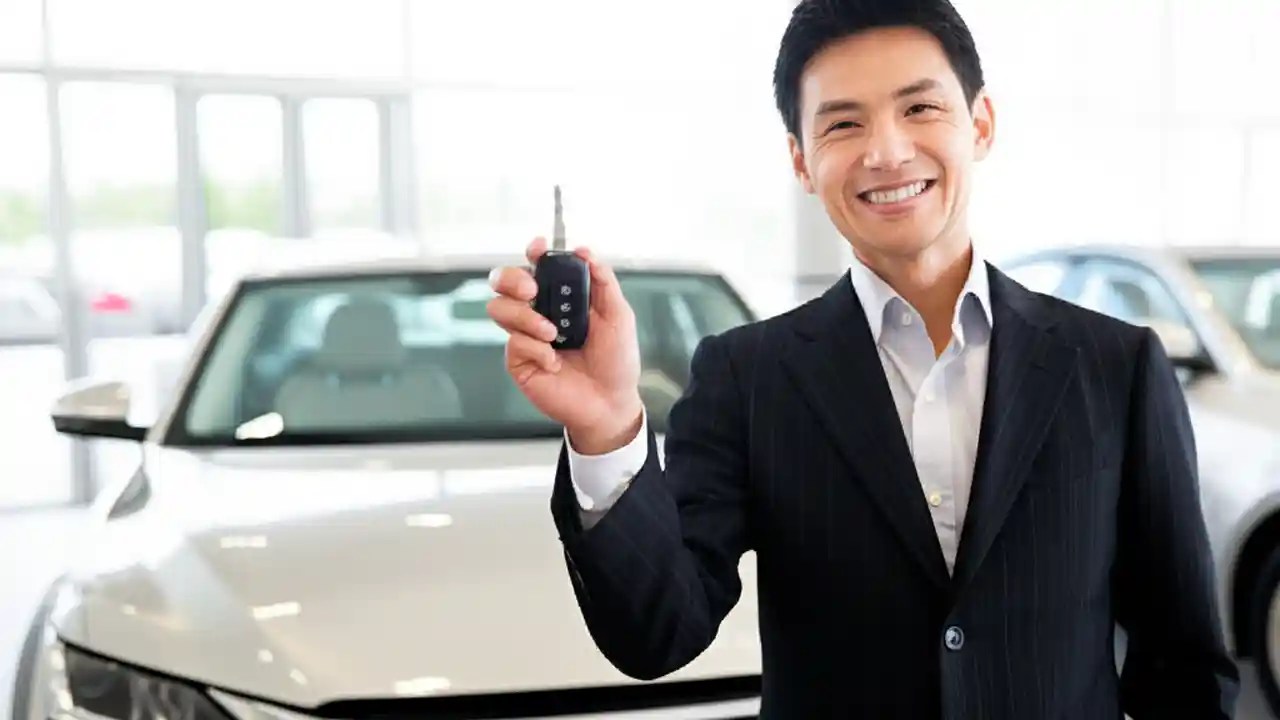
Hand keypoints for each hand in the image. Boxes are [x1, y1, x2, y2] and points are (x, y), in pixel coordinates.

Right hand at [487, 237, 643, 452]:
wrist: (610, 402)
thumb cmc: (615, 360)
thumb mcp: (618, 315)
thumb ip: (603, 281)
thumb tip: (584, 251)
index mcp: (561, 297)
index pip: (537, 266)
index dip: (533, 253)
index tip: (539, 248)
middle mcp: (538, 312)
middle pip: (503, 281)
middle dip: (511, 278)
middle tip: (532, 291)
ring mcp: (525, 336)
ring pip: (500, 309)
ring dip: (525, 317)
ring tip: (552, 334)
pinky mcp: (519, 361)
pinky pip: (514, 343)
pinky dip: (536, 349)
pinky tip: (554, 362)